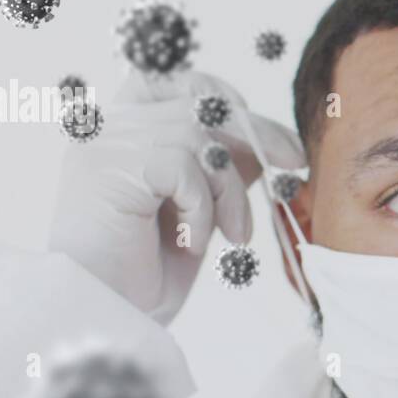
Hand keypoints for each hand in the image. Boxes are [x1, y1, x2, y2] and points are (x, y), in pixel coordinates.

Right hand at [48, 70, 304, 322]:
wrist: (104, 316)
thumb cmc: (143, 272)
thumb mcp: (196, 209)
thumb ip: (218, 168)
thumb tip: (266, 143)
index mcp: (122, 130)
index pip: (177, 81)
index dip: (225, 99)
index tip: (265, 138)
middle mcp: (109, 127)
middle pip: (198, 102)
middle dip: (255, 133)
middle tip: (293, 164)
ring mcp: (106, 142)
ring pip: (198, 137)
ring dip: (229, 192)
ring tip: (234, 235)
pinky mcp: (110, 165)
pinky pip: (183, 167)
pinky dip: (201, 208)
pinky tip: (192, 243)